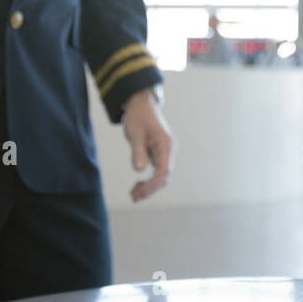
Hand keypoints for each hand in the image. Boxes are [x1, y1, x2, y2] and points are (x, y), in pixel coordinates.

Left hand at [122, 88, 172, 202]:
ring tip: (133, 194)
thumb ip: (138, 152)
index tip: (139, 192)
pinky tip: (138, 184)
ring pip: (162, 175)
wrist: (140, 105)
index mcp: (165, 144)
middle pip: (164, 176)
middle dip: (150, 189)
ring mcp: (166, 152)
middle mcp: (169, 149)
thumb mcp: (135, 134)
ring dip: (149, 186)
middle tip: (133, 197)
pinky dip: (149, 180)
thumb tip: (139, 170)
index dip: (152, 184)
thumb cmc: (138, 117)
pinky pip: (158, 171)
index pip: (163, 171)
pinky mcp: (160, 153)